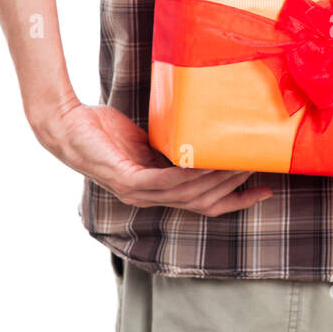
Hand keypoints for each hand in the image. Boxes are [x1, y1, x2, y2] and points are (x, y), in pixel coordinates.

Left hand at [32, 100, 273, 215]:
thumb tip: (201, 129)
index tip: (265, 190)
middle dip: (234, 187)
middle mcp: (149, 198)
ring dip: (218, 179)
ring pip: (189, 194)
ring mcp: (138, 192)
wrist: (66, 125)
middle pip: (203, 202)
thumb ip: (170, 143)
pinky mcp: (127, 178)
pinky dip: (190, 174)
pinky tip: (207, 162)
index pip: (204, 206)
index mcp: (157, 191)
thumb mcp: (146, 138)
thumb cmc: (102, 130)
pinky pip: (166, 181)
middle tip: (257, 164)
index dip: (236, 202)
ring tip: (240, 160)